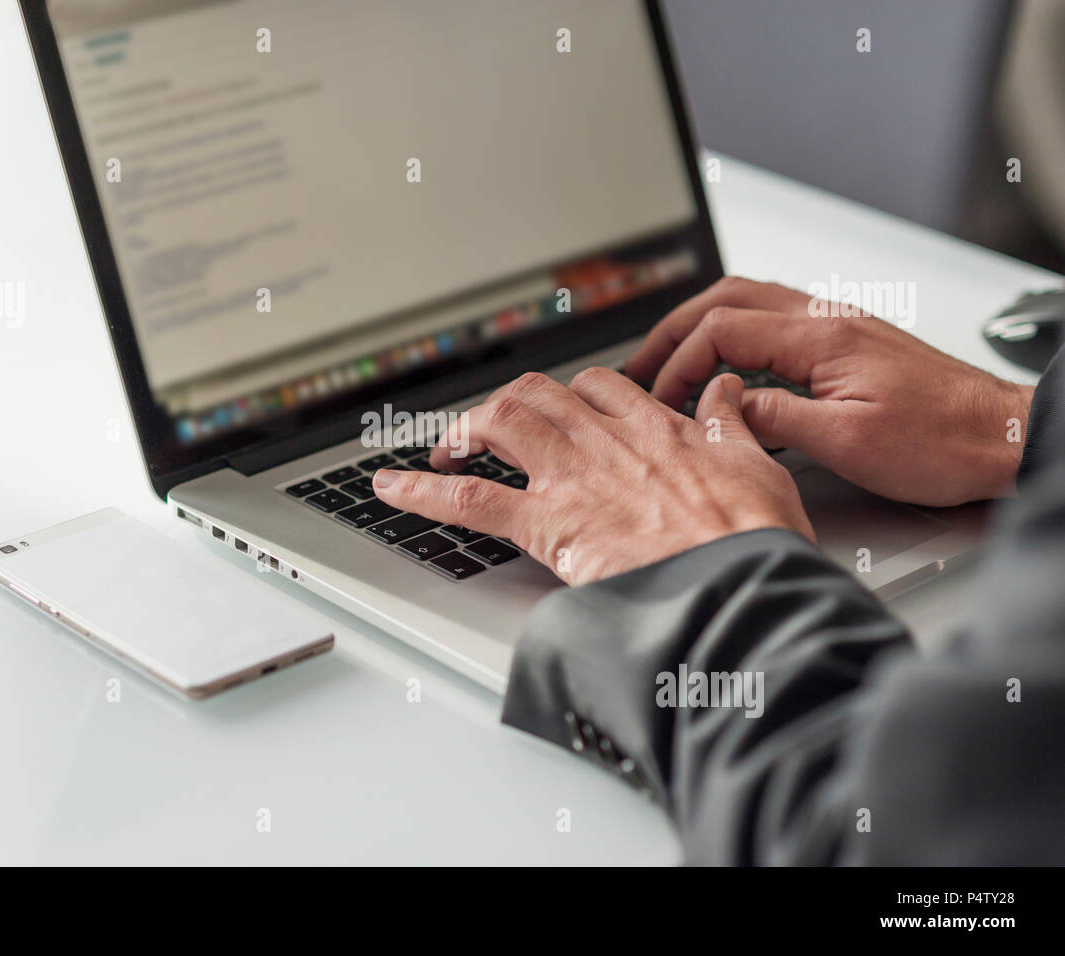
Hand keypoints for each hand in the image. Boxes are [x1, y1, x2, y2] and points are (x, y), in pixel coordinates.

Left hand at [371, 369, 813, 585]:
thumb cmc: (754, 537)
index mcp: (654, 426)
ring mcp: (570, 478)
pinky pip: (468, 500)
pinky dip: (420, 492)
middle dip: (504, 406)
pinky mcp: (546, 524)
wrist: (741, 583)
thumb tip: (724, 393)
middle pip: (535, 395)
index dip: (569, 395)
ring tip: (444, 451)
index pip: (596, 387)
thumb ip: (732, 423)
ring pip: (497, 425)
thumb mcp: (758, 463)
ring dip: (463, 432)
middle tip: (489, 432)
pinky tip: (390, 488)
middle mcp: (604, 441)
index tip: (560, 411)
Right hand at [625, 277, 1034, 506]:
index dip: (678, 363)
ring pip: (750, 303)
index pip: (721, 328)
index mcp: (821, 336)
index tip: (661, 398)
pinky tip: (727, 371)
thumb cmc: (943, 441)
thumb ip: (777, 419)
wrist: (1002, 436)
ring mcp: (838, 327)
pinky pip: (775, 323)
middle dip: (674, 330)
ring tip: (672, 364)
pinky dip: (735, 339)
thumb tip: (726, 408)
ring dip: (702, 329)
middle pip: (727, 298)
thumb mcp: (848, 443)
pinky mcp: (848, 343)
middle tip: (642, 365)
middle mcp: (828, 319)